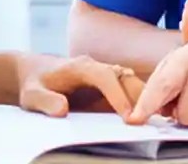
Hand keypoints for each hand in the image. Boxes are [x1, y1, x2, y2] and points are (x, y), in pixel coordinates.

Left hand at [18, 54, 145, 117]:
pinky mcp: (107, 86)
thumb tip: (62, 109)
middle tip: (150, 120)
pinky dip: (139, 102)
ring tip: (155, 121)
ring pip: (130, 83)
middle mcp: (96, 68)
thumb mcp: (32, 95)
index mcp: (80, 66)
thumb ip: (45, 101)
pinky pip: (127, 91)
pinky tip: (148, 118)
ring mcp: (103, 75)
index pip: (105, 76)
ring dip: (143, 99)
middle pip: (125, 77)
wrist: (33, 72)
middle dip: (140, 96)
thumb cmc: (33, 83)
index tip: (127, 116)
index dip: (118, 95)